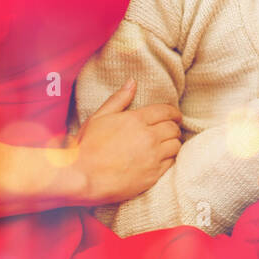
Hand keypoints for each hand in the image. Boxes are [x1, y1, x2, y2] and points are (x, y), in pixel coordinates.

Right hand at [73, 79, 181, 204]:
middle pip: (173, 128)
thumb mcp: (99, 117)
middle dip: (174, 127)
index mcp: (136, 120)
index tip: (175, 116)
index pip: (166, 111)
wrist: (82, 177)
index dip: (174, 113)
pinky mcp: (153, 175)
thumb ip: (119, 99)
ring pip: (175, 145)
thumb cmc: (87, 147)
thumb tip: (132, 82)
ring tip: (168, 144)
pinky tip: (162, 159)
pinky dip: (169, 159)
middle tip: (171, 129)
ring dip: (173, 143)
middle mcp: (148, 137)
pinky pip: (171, 163)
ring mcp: (152, 157)